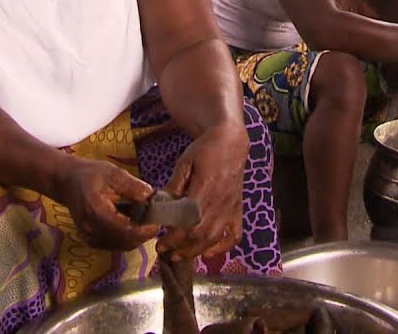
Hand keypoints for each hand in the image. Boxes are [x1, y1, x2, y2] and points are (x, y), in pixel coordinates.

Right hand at [54, 156, 160, 249]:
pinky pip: (114, 245)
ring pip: (121, 246)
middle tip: (155, 219)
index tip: (158, 220)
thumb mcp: (113, 173)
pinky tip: (131, 224)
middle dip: (143, 234)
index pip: (125, 230)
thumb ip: (132, 185)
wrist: (67, 182)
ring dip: (136, 237)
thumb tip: (152, 197)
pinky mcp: (91, 240)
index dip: (145, 230)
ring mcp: (90, 237)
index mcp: (96, 211)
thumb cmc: (90, 174)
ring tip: (144, 220)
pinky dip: (127, 238)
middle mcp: (91, 229)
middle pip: (125, 242)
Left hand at [157, 122, 247, 260]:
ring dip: (196, 251)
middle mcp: (220, 202)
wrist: (230, 142)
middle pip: (200, 235)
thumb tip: (159, 207)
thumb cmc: (205, 150)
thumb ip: (174, 186)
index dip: (173, 237)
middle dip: (181, 248)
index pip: (188, 221)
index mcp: (205, 189)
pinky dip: (222, 248)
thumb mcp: (184, 163)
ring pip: (214, 238)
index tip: (159, 243)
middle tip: (164, 252)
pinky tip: (208, 253)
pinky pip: (234, 235)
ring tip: (179, 255)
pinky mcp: (237, 211)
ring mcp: (231, 208)